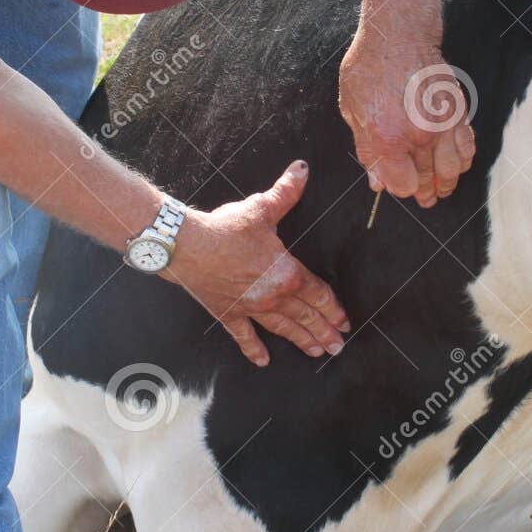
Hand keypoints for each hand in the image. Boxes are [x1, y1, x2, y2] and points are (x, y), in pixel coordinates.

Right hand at [165, 161, 350, 366]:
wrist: (186, 246)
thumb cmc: (226, 228)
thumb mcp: (261, 209)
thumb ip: (286, 192)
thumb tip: (303, 169)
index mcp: (287, 273)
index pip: (318, 294)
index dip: (334, 308)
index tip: (344, 322)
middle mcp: (273, 296)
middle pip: (305, 317)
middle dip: (324, 332)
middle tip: (338, 347)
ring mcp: (251, 308)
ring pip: (283, 328)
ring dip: (301, 341)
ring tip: (316, 353)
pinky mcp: (228, 313)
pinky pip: (244, 336)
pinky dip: (254, 349)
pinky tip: (263, 361)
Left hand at [339, 25, 474, 209]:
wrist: (398, 33)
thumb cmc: (368, 68)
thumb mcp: (352, 110)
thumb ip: (367, 150)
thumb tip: (377, 182)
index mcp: (388, 138)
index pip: (402, 185)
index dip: (398, 188)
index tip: (396, 184)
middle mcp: (419, 135)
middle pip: (427, 180)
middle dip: (425, 192)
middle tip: (426, 199)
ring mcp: (442, 123)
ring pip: (453, 169)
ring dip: (447, 182)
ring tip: (442, 188)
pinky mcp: (458, 111)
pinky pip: (467, 146)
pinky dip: (464, 160)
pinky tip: (457, 164)